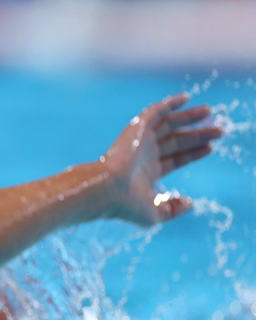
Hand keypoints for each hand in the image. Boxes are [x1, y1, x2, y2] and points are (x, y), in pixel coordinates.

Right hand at [101, 94, 221, 225]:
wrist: (107, 189)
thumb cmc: (127, 205)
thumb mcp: (155, 214)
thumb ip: (173, 210)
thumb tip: (189, 203)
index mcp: (147, 173)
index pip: (175, 159)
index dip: (194, 153)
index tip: (211, 147)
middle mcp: (144, 155)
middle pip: (176, 141)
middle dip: (198, 135)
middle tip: (220, 129)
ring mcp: (140, 141)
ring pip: (169, 124)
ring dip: (189, 117)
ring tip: (210, 111)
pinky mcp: (136, 129)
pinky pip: (155, 112)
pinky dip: (169, 104)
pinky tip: (187, 98)